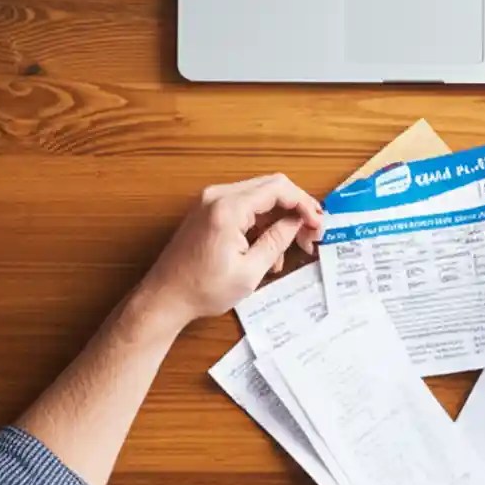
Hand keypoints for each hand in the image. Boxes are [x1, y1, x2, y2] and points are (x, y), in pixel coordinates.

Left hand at [138, 174, 322, 328]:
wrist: (165, 297)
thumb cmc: (202, 289)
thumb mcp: (250, 271)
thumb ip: (277, 240)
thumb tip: (298, 222)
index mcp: (228, 208)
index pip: (279, 189)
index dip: (304, 204)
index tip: (318, 223)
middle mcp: (218, 196)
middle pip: (270, 187)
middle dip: (295, 209)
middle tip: (311, 234)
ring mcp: (210, 201)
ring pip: (259, 197)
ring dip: (279, 218)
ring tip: (290, 249)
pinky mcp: (207, 211)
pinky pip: (244, 207)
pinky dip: (261, 223)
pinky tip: (268, 250)